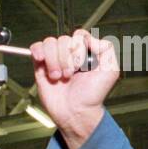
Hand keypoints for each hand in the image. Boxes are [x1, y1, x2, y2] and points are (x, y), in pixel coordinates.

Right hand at [29, 28, 119, 148]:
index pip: (79, 35)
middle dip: (67, 59)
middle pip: (64, 40)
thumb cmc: (94, 94)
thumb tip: (89, 38)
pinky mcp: (41, 66)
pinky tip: (43, 64)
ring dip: (54, 61)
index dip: (79, 49)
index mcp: (85, 51)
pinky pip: (36, 48)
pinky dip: (38, 52)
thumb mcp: (111, 71)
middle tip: (71, 75)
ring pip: (50, 43)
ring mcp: (55, 58)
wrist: (76, 112)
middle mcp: (70, 53)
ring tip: (59, 77)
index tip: (83, 66)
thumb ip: (107, 48)